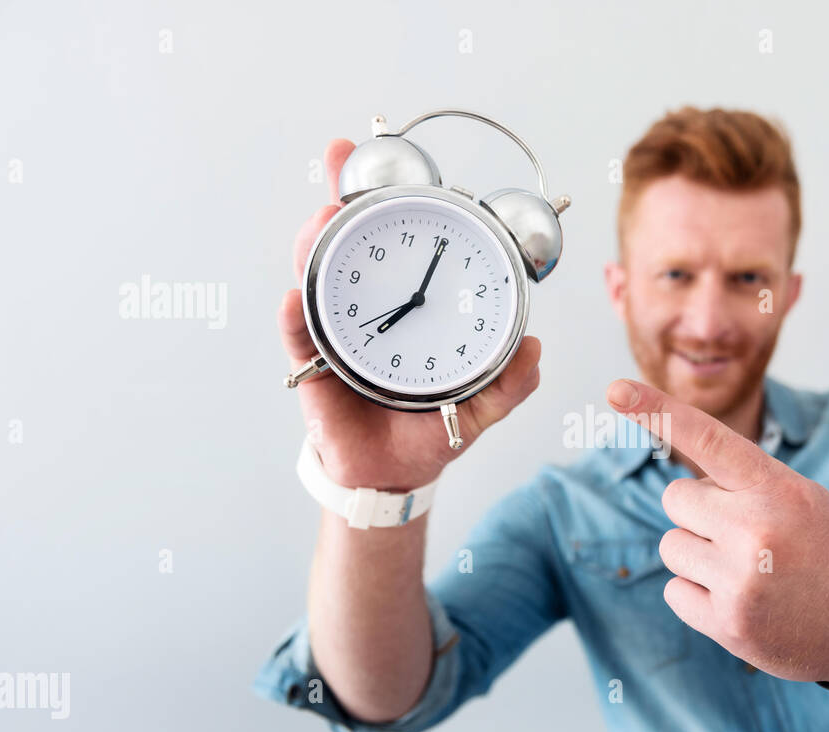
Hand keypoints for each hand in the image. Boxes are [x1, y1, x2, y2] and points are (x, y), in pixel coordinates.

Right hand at [278, 141, 540, 490]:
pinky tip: (295, 299)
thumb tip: (534, 348)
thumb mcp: (482, 404)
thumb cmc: (433, 428)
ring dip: (314, 246)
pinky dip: (294, 317)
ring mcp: (336, 332)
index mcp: (413, 305)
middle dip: (339, 201)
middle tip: (339, 169)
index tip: (383, 159)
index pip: (400, 243)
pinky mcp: (314, 367)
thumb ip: (510, 381)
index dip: (391, 202)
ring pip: (317, 278)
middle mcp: (369, 307)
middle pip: (348, 244)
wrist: (395, 475)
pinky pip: (298, 337)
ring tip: (320, 223)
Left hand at [605, 378, 828, 683]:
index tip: (614, 390)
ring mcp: (740, 579)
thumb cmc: (828, 549)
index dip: (656, 411)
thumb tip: (676, 490)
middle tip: (747, 535)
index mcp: (778, 488)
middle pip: (676, 498)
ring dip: (698, 555)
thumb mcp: (800, 498)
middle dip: (700, 514)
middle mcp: (756, 529)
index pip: (706, 439)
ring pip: (670, 545)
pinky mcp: (728, 623)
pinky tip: (741, 600)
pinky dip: (697, 595)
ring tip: (749, 570)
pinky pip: (674, 590)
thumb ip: (743, 484)